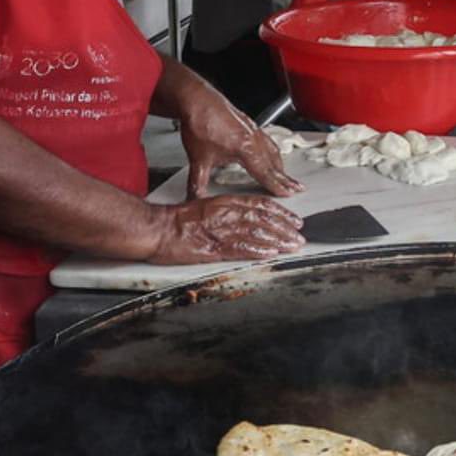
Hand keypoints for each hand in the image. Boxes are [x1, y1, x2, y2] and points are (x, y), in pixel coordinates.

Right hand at [147, 194, 304, 263]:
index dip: (280, 212)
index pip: (259, 205)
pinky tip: (269, 253)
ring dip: (277, 240)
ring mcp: (220, 230)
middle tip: (299, 235)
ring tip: (291, 246)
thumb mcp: (206, 207)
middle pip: (263, 219)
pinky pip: (239, 248)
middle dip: (284, 228)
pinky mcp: (212, 247)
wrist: (156, 228)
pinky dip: (257, 250)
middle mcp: (226, 213)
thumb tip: (245, 220)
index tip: (294, 219)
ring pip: (256, 233)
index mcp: (225, 202)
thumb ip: (227, 212)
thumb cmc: (176, 220)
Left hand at [175, 74, 302, 199]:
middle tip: (296, 188)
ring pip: (272, 150)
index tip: (288, 193)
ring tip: (284, 174)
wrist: (196, 99)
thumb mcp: (198, 159)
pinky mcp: (249, 124)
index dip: (277, 185)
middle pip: (274, 163)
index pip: (265, 173)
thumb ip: (197, 182)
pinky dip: (272, 151)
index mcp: (245, 148)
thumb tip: (196, 197)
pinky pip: (267, 140)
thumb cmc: (200, 122)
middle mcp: (253, 138)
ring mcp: (253, 129)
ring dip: (280, 164)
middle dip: (285, 178)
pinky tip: (269, 152)